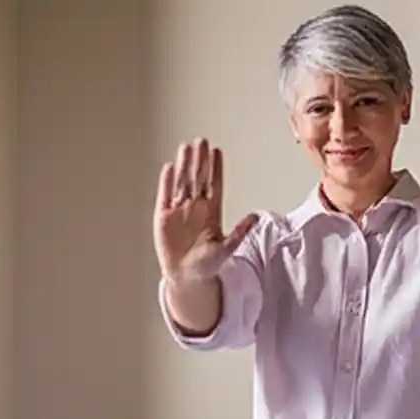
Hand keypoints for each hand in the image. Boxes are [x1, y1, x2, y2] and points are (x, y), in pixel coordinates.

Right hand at [153, 137, 254, 284]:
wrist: (187, 277)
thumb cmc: (207, 264)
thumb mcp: (227, 248)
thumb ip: (240, 231)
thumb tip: (256, 216)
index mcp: (211, 212)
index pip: (214, 184)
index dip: (215, 168)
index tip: (217, 151)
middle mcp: (195, 207)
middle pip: (198, 178)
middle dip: (200, 160)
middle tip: (202, 141)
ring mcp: (179, 210)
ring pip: (182, 182)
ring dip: (184, 166)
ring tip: (186, 148)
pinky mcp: (164, 217)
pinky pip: (165, 196)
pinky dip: (167, 182)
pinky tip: (169, 168)